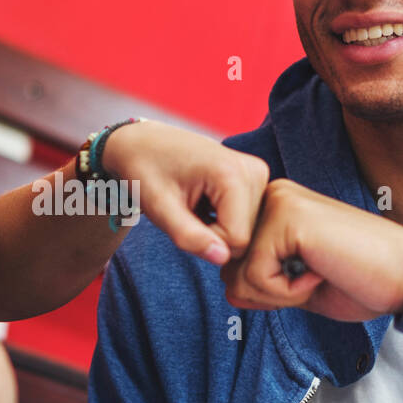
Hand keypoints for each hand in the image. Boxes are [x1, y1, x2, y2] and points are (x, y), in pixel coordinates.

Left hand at [101, 121, 269, 264]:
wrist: (144, 143)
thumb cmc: (146, 171)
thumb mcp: (159, 207)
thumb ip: (189, 236)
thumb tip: (223, 258)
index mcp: (232, 174)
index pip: (237, 239)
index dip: (207, 241)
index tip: (183, 219)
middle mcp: (254, 171)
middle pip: (246, 235)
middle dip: (214, 234)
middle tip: (187, 210)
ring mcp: (258, 173)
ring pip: (249, 229)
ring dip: (219, 226)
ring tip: (196, 203)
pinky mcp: (257, 177)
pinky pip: (249, 218)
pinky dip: (225, 218)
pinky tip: (206, 201)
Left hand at [220, 180, 402, 321]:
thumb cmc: (362, 281)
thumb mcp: (297, 287)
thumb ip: (261, 284)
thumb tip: (229, 290)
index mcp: (274, 208)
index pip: (233, 263)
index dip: (264, 291)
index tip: (308, 279)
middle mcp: (272, 197)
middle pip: (229, 270)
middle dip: (268, 294)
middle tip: (314, 278)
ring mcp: (279, 203)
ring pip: (238, 275)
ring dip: (279, 294)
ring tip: (319, 273)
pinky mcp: (287, 218)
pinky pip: (256, 276)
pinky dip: (288, 292)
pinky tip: (321, 272)